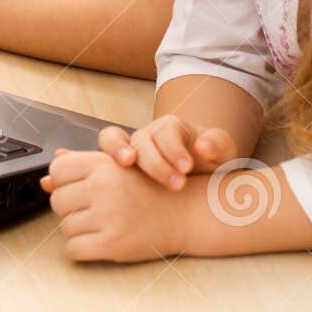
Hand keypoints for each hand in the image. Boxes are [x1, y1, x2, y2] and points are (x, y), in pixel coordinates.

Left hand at [41, 149, 192, 262]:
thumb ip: (82, 166)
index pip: (57, 170)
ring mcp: (107, 216)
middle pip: (57, 200)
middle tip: (93, 208)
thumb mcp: (118, 167)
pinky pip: (73, 250)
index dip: (63, 180)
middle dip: (70, 207)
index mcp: (104, 164)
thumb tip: (46, 178)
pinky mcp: (111, 244)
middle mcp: (103, 187)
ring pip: (64, 227)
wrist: (183, 214)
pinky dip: (82, 249)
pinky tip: (100, 240)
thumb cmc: (150, 189)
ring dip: (78, 229)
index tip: (76, 187)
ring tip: (102, 223)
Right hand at [98, 115, 237, 188]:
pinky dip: (90, 163)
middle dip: (156, 161)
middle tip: (177, 183)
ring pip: (113, 140)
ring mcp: (128, 150)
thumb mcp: (222, 152)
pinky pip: (96, 160)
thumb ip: (218, 144)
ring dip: (117, 150)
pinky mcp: (116, 169)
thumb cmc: (209, 162)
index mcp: (171, 128)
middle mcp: (146, 136)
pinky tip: (90, 180)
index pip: (167, 133)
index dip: (175, 149)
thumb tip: (203, 146)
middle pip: (141, 139)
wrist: (197, 177)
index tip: (187, 168)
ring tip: (127, 162)